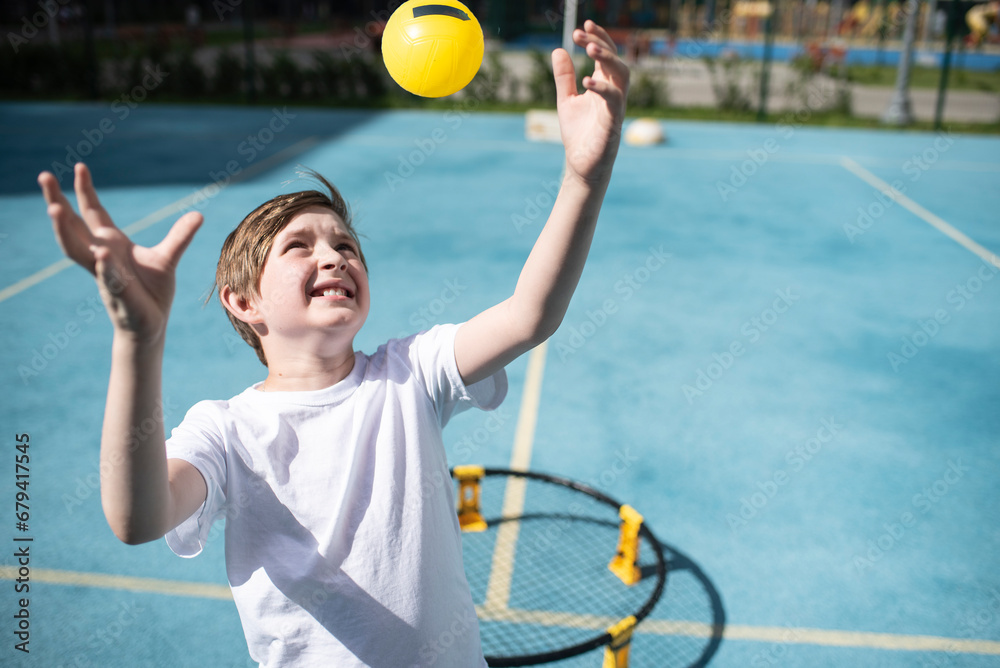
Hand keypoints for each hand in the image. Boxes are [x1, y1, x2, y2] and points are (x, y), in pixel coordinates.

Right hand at [38, 163, 202, 343]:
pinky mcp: (117, 294)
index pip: (92, 212)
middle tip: (44, 176)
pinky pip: (107, 277)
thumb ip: (180, 236)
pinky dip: (104, 266)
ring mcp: (105, 274)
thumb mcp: (168, 258)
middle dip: (57, 201)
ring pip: (77, 251)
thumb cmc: (152, 290)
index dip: (85, 190)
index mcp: (111, 243)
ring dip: (64, 231)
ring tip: (54, 209)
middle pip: (72, 225)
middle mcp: (101, 256)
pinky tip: (102, 254)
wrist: (152, 324)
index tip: (80, 166)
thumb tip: (198, 214)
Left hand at [552, 21, 629, 185]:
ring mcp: (616, 108)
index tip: (583, 26)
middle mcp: (614, 94)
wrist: (581, 166)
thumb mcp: (566, 100)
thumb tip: (558, 50)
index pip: (606, 56)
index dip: (599, 38)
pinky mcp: (613, 124)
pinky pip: (614, 101)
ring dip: (608, 59)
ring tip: (589, 48)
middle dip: (601, 43)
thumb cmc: (578, 135)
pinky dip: (602, 88)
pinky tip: (586, 81)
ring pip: (622, 76)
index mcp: (604, 87)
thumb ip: (564, 77)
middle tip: (581, 34)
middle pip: (616, 60)